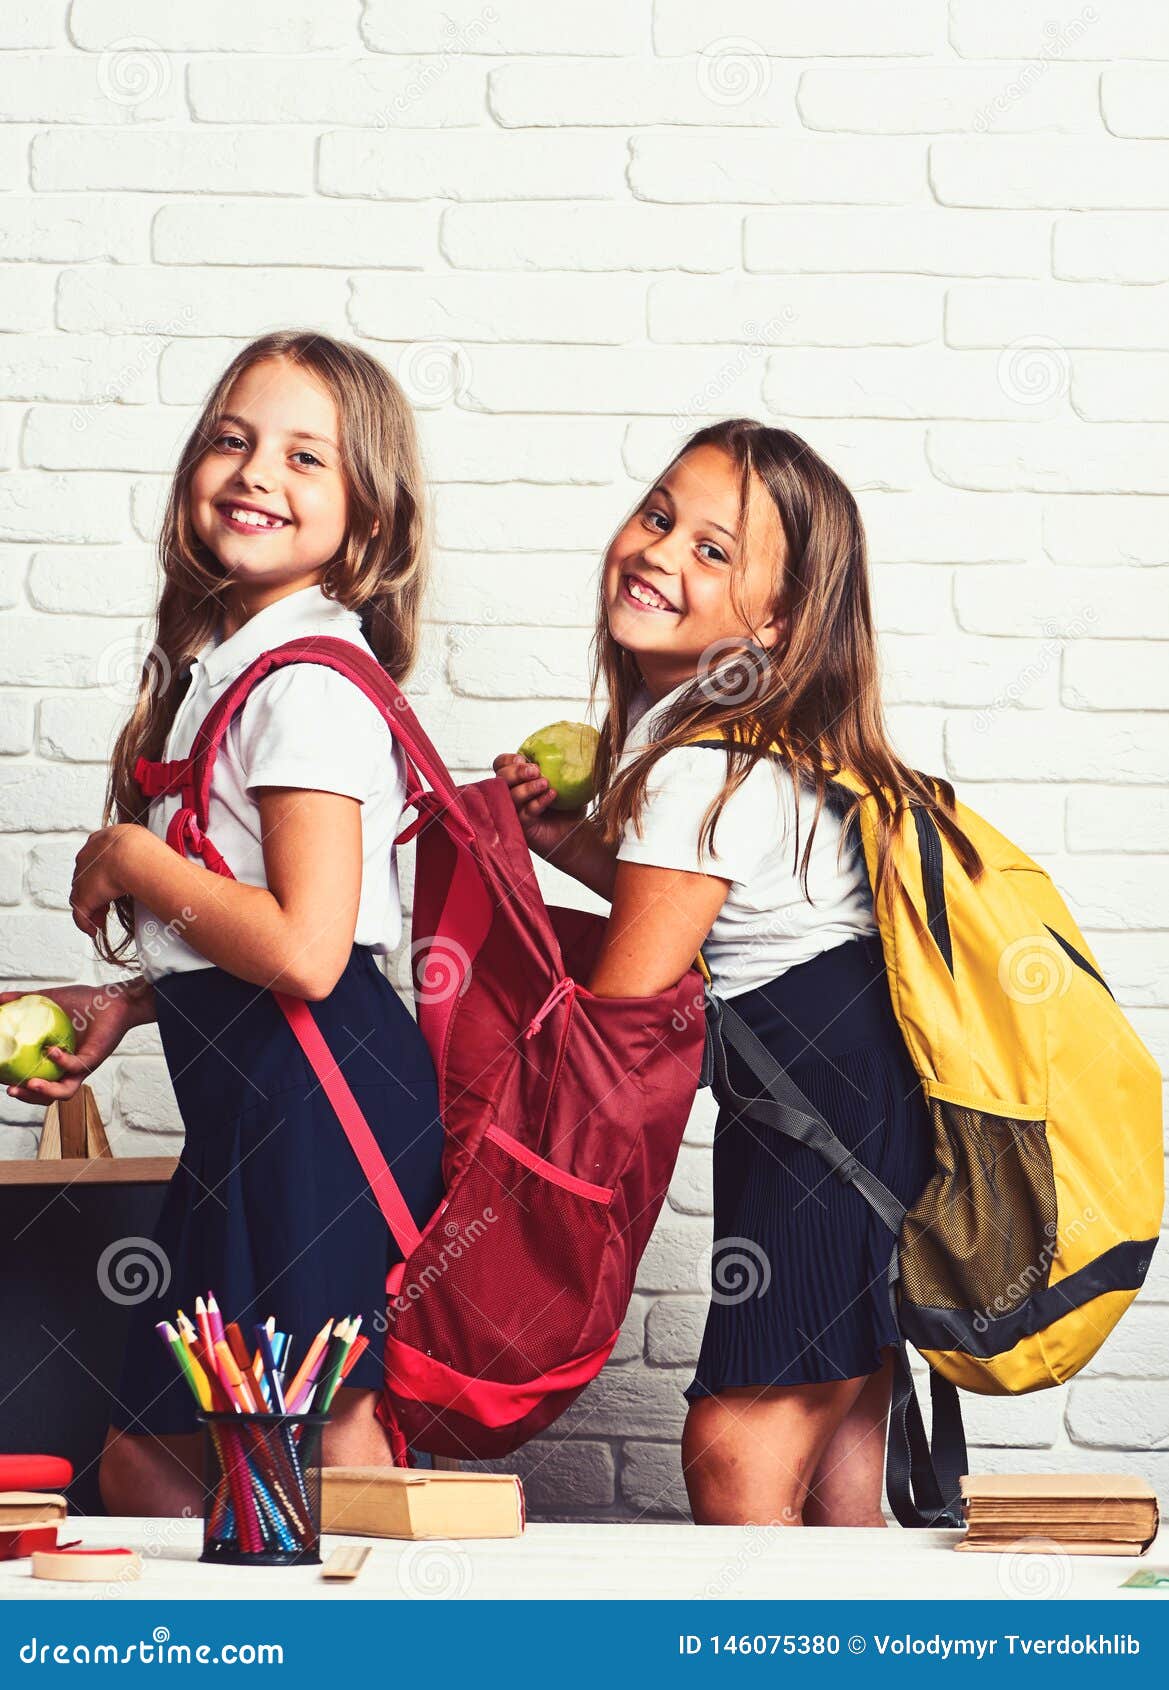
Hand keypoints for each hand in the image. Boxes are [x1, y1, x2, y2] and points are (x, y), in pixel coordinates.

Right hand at [0, 982, 136, 1105]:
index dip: (16, 1083)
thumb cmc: (83, 1002)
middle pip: (45, 1095)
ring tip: (28, 1084)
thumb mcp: (47, 1000)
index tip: (1, 1076)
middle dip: (26, 1096)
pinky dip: (62, 1062)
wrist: (112, 999)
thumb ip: (22, 999)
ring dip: (44, 1092)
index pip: (32, 1080)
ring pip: (63, 1092)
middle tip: (10, 1089)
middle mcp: (66, 1068)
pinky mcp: (93, 1059)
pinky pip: (76, 1067)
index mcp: (53, 1061)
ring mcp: (80, 1066)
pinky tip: (51, 1051)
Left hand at [69, 822, 146, 937]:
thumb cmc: (144, 849)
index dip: (103, 873)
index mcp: (100, 840)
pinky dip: (85, 923)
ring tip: (100, 921)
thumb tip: (160, 861)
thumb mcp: (141, 845)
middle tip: (106, 906)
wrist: (133, 855)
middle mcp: (87, 857)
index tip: (112, 883)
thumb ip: (142, 853)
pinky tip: (94, 930)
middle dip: (96, 893)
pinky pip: (80, 913)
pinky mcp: (83, 896)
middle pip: (86, 878)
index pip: (95, 859)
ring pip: (82, 896)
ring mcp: (82, 877)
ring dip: (92, 909)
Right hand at [492, 753, 584, 860]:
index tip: (523, 758)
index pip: (501, 765)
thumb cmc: (568, 804)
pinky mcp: (522, 827)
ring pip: (510, 796)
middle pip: (500, 779)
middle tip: (535, 770)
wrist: (576, 832)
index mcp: (518, 779)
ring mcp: (515, 811)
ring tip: (545, 783)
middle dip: (516, 772)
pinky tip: (552, 796)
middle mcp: (511, 794)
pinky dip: (538, 802)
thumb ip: (559, 764)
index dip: (507, 760)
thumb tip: (567, 747)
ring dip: (527, 787)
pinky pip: (525, 812)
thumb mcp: (565, 780)